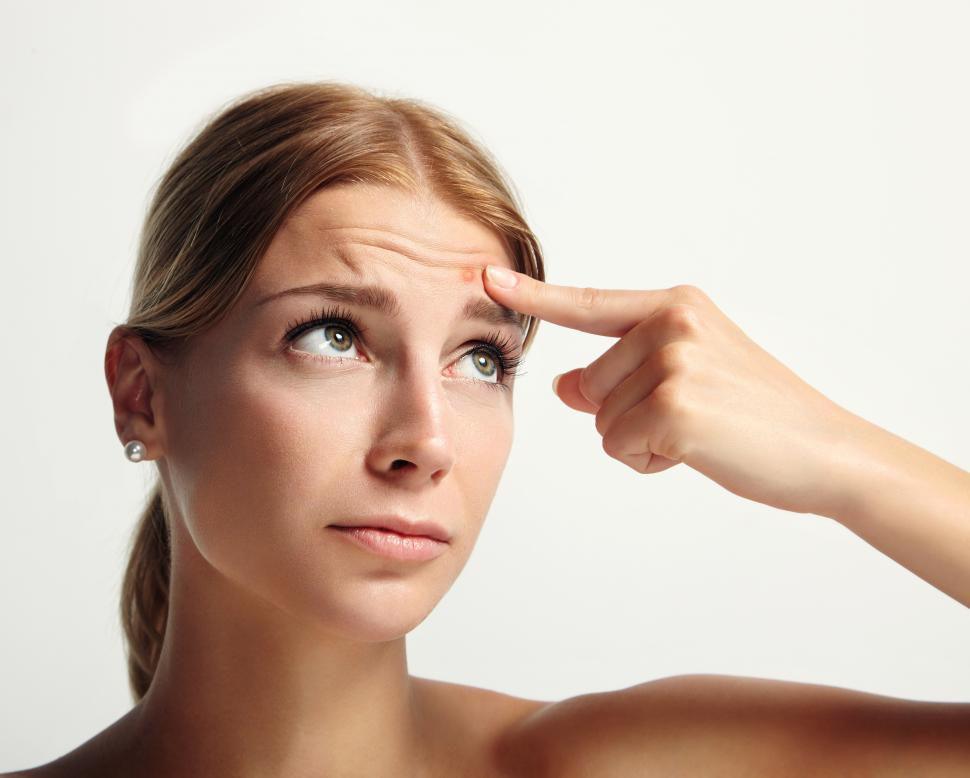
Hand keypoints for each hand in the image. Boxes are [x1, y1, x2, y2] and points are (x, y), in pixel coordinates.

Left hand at [483, 265, 865, 515]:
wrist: (824, 451)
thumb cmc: (756, 415)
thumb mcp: (687, 377)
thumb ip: (620, 373)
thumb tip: (562, 385)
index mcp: (677, 306)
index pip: (589, 302)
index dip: (534, 295)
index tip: (486, 276)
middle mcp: (673, 323)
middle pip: (589, 383)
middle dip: (626, 414)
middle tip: (692, 418)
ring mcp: (675, 361)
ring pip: (602, 419)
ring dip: (640, 440)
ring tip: (700, 433)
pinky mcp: (675, 407)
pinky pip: (620, 446)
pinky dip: (650, 462)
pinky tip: (697, 452)